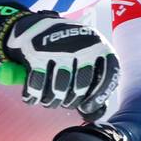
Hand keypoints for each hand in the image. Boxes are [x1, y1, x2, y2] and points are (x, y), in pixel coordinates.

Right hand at [0, 6, 119, 115]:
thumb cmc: (63, 49)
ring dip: (51, 101)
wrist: (31, 26)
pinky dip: (32, 96)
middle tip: (64, 102)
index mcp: (98, 44)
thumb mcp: (84, 57)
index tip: (87, 108)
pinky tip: (31, 97)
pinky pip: (36, 85)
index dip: (100, 95)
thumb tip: (94, 114)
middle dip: (70, 101)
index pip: (109, 73)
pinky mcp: (35, 53)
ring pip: (59, 88)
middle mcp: (81, 44)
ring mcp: (58, 48)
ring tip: (48, 100)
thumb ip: (93, 82)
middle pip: (81, 86)